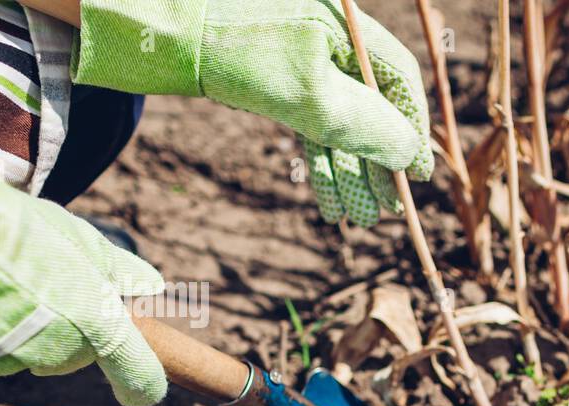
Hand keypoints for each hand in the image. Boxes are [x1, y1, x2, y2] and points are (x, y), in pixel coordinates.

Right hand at [0, 162, 167, 405]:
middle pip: (72, 353)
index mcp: (97, 328)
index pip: (139, 377)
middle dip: (63, 324)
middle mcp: (56, 354)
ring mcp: (6, 362)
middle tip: (38, 281)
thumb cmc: (13, 230)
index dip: (141, 384)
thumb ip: (117, 270)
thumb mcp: (78, 239)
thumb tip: (150, 285)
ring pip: (23, 352)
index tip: (139, 389)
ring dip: (14, 324)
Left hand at [73, 0, 433, 224]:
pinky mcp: (269, 72)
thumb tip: (410, 157)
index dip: (411, 134)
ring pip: (338, 120)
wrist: (152, 23)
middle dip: (377, 163)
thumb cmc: (234, 50)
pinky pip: (307, 119)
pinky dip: (317, 159)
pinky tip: (325, 198)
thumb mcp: (312, 97)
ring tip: (355, 218)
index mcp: (349, 29)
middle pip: (371, 106)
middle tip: (385, 212)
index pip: (400, 83)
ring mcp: (298, 55)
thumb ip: (368, 128)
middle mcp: (329, 39)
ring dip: (347, 171)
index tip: (416, 179)